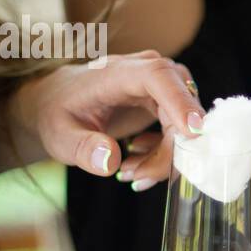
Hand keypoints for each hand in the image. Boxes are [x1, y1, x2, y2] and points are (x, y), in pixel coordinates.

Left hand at [12, 50, 204, 181]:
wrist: (56, 103)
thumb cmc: (57, 114)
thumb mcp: (60, 137)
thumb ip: (83, 148)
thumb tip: (111, 162)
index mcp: (116, 73)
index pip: (158, 77)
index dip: (179, 102)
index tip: (194, 132)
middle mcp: (145, 72)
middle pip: (178, 109)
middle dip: (167, 152)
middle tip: (136, 178)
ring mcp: (159, 86)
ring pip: (183, 124)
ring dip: (164, 156)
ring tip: (129, 172)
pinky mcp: (165, 100)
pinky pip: (179, 130)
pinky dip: (164, 153)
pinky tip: (136, 161)